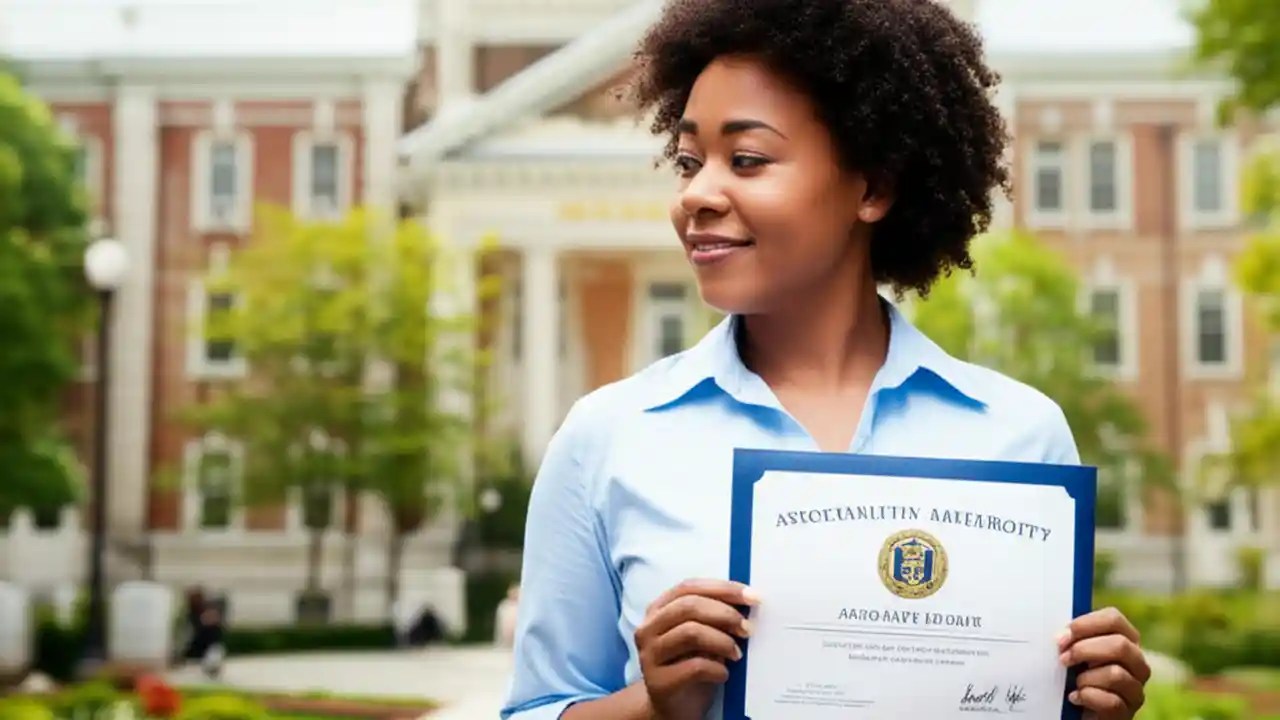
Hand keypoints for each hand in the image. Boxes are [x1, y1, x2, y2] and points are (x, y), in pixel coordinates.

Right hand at [635, 579, 758, 719]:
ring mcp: (649, 655)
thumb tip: (748, 600)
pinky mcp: (658, 682)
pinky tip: (724, 674)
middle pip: (688, 607)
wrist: (673, 707)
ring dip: (723, 641)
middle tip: (748, 628)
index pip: (688, 587)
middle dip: (724, 613)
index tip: (751, 596)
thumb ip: (714, 616)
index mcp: (658, 609)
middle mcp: (648, 629)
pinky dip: (718, 668)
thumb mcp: (702, 635)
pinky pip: (695, 667)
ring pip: (691, 633)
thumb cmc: (691, 664)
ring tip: (737, 654)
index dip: (721, 588)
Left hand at [1059, 607, 1150, 718]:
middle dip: (1084, 650)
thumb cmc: (1074, 677)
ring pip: (1116, 674)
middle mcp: (1137, 663)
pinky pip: (1111, 702)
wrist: (1077, 711)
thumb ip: (1073, 639)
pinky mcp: (1128, 712)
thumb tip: (1062, 635)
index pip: (1114, 619)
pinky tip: (1076, 698)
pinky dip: (1088, 697)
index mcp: (1125, 640)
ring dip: (1086, 678)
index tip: (1062, 637)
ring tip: (1074, 684)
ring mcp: (1135, 689)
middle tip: (1063, 659)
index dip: (1086, 625)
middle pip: (1120, 645)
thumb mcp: (1074, 653)